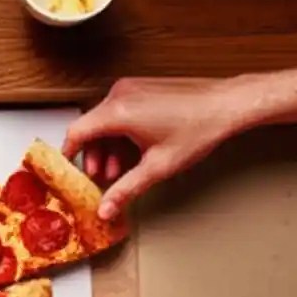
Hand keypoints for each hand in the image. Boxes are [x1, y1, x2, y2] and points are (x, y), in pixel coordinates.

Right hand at [63, 77, 247, 219]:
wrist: (228, 104)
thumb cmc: (198, 128)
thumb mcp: (157, 167)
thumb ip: (125, 190)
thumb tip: (105, 209)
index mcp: (118, 112)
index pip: (76, 132)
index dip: (68, 154)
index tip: (68, 170)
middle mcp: (120, 95)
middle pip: (91, 127)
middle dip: (94, 155)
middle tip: (101, 177)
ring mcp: (132, 88)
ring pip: (106, 120)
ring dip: (108, 145)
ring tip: (120, 168)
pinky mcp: (142, 87)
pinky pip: (120, 111)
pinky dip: (120, 132)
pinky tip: (134, 150)